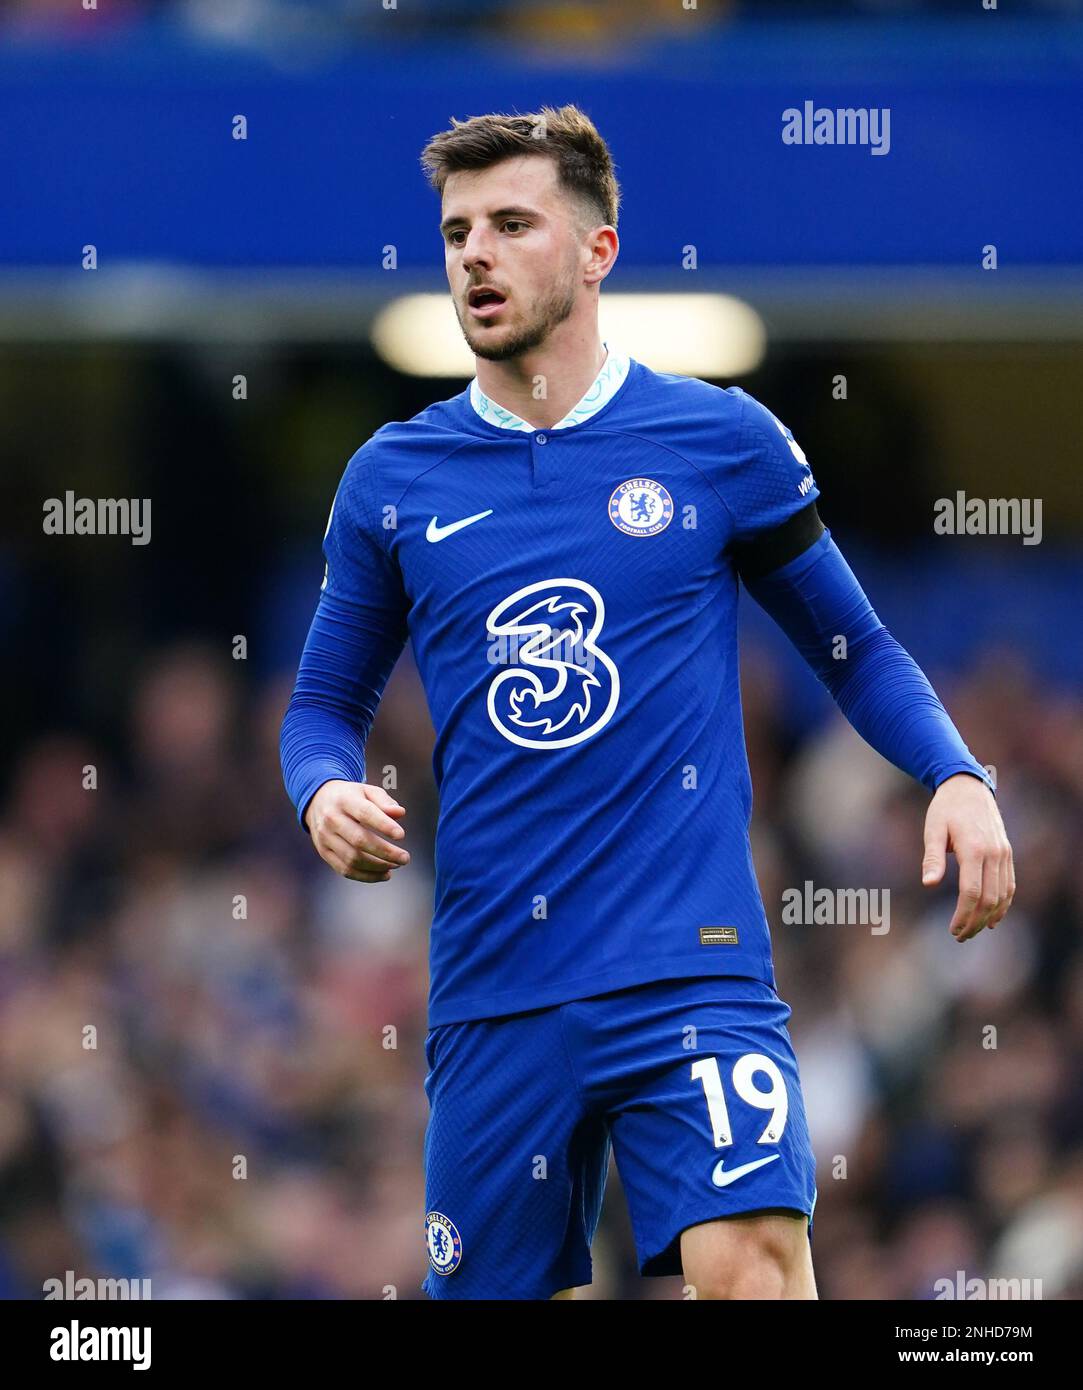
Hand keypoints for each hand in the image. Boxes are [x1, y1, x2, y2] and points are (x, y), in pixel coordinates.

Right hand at [304, 780, 408, 882]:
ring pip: (352, 859)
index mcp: (344, 800)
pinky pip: (344, 870)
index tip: (401, 835)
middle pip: (359, 840)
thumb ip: (385, 801)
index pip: (365, 813)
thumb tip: (400, 813)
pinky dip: (366, 876)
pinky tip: (383, 874)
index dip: (384, 825)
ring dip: (377, 867)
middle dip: (385, 852)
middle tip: (405, 858)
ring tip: (396, 865)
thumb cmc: (350, 797)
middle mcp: (331, 819)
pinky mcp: (324, 852)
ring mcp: (325, 837)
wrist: (318, 801)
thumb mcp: (367, 790)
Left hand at [922, 773, 1013, 940]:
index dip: (963, 915)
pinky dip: (1004, 904)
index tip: (952, 930)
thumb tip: (928, 884)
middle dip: (975, 922)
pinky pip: (1010, 885)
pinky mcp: (1007, 853)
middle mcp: (994, 853)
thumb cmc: (945, 809)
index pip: (972, 892)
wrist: (968, 787)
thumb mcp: (933, 829)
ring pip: (1003, 895)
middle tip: (960, 936)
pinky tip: (993, 918)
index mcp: (974, 849)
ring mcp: (1004, 854)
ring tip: (972, 931)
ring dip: (989, 917)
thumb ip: (932, 857)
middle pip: (990, 899)